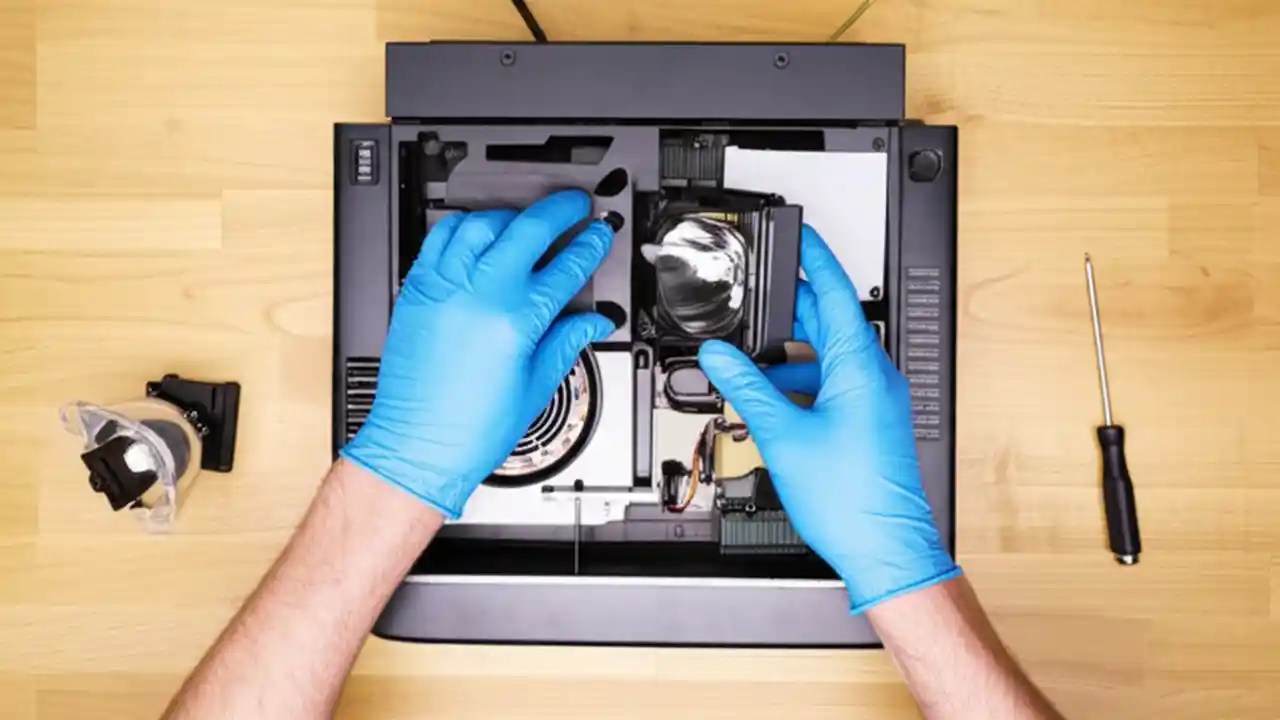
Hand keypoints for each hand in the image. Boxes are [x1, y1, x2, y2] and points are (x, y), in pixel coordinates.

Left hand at [341, 190, 614, 517]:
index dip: (589, 246)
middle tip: (574, 206)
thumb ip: (566, 342)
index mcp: (517, 320)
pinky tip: (477, 231)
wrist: (418, 446)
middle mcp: (480, 294)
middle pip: (529, 229)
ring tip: (527, 219)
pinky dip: (463, 227)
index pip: (565, 267)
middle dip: (559, 211)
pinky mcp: (419, 289)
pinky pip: (440, 238)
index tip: (598, 235)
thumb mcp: (536, 386)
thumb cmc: (471, 428)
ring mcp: (446, 287)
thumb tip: (593, 320)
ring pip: (482, 224)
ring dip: (511, 215)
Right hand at [697, 226, 959, 612]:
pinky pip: (832, 384)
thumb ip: (746, 387)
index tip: (798, 234)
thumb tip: (719, 355)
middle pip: (828, 321)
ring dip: (788, 356)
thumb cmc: (851, 498)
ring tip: (748, 363)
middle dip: (789, 309)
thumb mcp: (782, 434)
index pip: (836, 290)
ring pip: (826, 357)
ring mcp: (874, 399)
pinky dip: (800, 383)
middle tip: (754, 295)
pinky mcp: (869, 421)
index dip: (814, 257)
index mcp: (860, 365)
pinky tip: (770, 401)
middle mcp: (874, 376)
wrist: (884, 547)